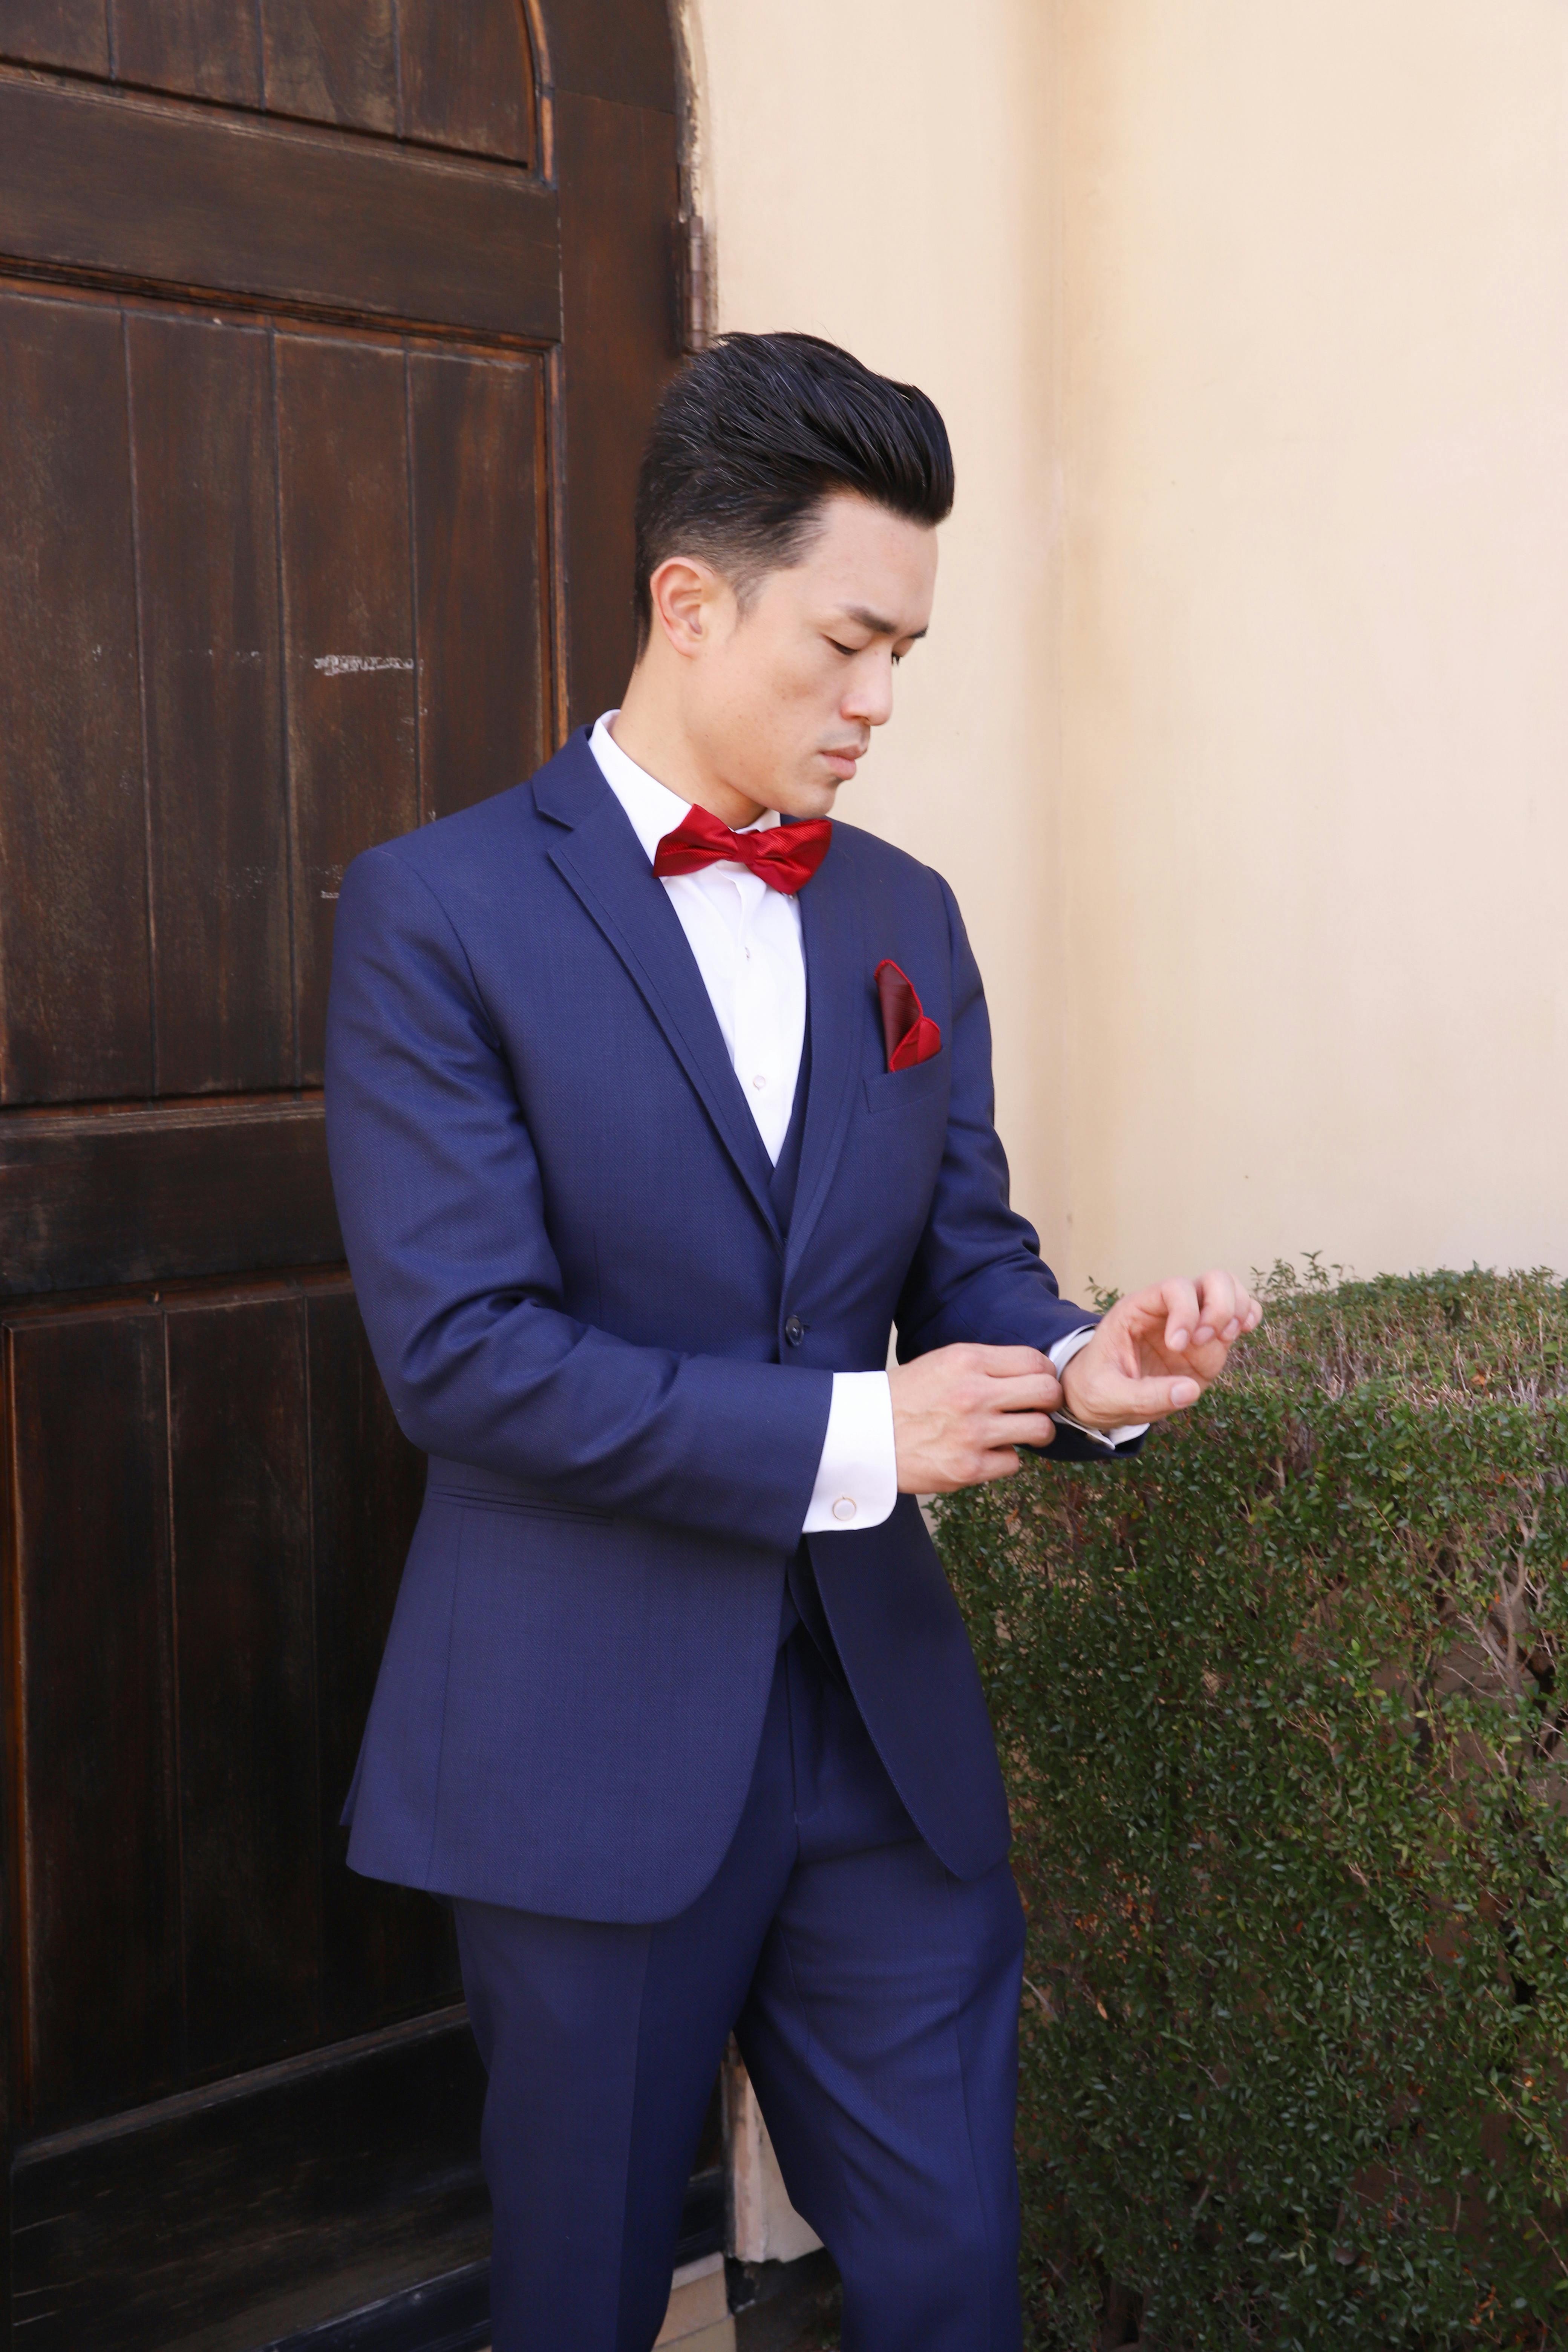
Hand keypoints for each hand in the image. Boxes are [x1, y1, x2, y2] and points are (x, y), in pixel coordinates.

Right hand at [890, 1343, 1062, 1492]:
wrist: (866, 1434)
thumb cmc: (906, 1397)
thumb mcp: (943, 1363)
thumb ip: (985, 1365)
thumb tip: (1031, 1375)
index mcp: (967, 1361)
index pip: (1035, 1361)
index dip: (1044, 1373)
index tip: (1038, 1383)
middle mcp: (974, 1394)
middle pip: (1047, 1392)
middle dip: (1049, 1401)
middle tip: (1039, 1408)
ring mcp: (973, 1433)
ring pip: (1040, 1430)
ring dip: (1035, 1432)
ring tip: (1019, 1432)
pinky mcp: (969, 1467)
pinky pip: (1013, 1463)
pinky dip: (1004, 1459)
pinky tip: (986, 1452)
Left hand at [1059, 1269, 1261, 1431]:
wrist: (1101, 1398)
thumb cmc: (1098, 1388)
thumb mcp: (1108, 1396)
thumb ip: (1145, 1396)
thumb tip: (1190, 1390)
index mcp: (1138, 1311)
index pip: (1172, 1289)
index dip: (1185, 1312)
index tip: (1177, 1346)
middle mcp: (1169, 1310)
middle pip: (1211, 1280)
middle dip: (1218, 1307)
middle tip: (1206, 1339)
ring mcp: (1193, 1324)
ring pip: (1229, 1290)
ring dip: (1236, 1309)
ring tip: (1225, 1337)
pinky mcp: (1209, 1344)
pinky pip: (1238, 1314)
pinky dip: (1248, 1316)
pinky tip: (1243, 1331)